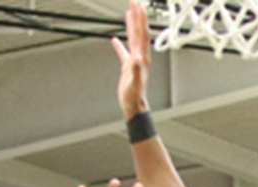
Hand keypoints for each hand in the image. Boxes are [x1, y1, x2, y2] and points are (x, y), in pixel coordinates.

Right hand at [112, 0, 150, 118]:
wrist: (133, 105)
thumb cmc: (134, 96)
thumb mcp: (134, 83)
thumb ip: (136, 70)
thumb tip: (137, 58)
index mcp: (142, 57)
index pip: (142, 34)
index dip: (140, 20)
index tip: (139, 6)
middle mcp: (140, 56)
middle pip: (139, 32)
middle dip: (137, 16)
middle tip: (135, 2)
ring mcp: (134, 61)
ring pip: (132, 39)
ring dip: (131, 26)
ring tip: (129, 13)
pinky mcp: (128, 67)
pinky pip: (123, 52)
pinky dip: (120, 45)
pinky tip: (115, 40)